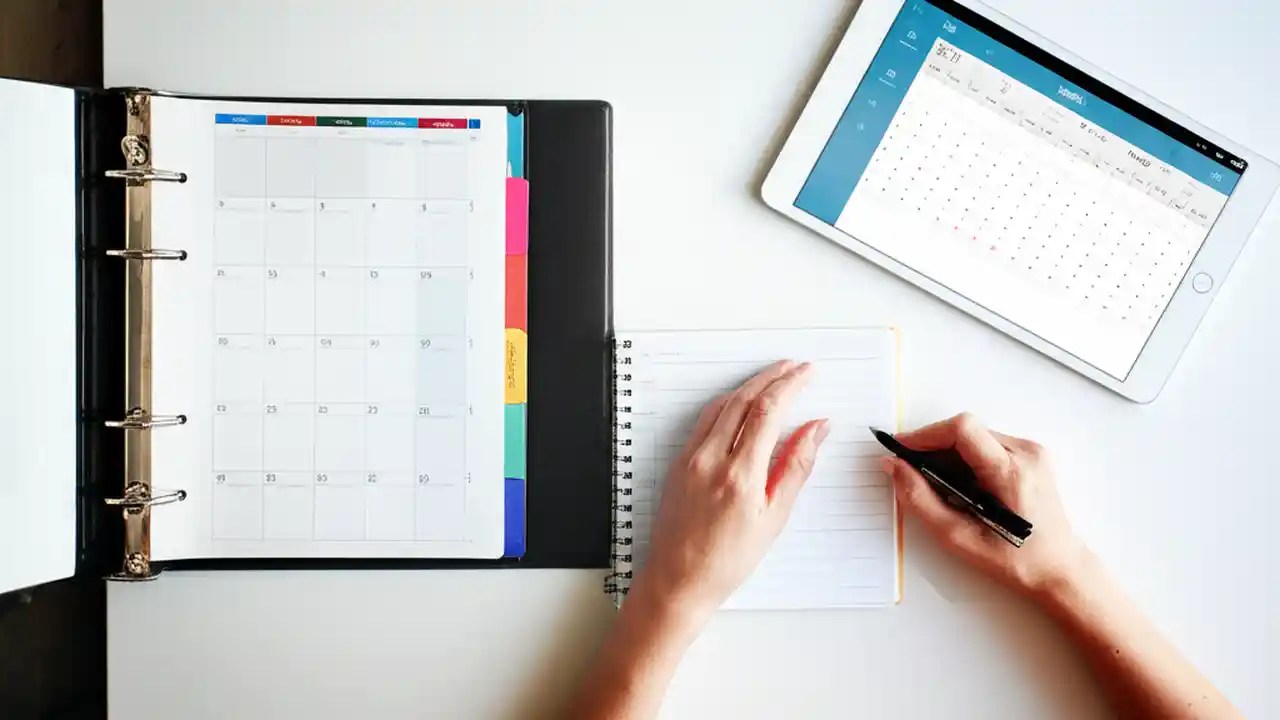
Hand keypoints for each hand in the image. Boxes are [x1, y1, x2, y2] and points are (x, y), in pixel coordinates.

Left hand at [632, 360, 829, 620]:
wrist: (678, 580)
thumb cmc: (728, 560)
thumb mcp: (774, 517)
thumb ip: (796, 466)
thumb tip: (816, 428)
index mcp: (740, 475)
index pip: (768, 411)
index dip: (790, 385)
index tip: (807, 373)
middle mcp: (711, 460)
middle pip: (744, 399)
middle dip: (772, 377)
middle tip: (795, 367)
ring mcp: (691, 458)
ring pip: (722, 405)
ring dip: (749, 385)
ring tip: (773, 377)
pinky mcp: (679, 462)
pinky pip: (704, 420)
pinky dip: (727, 402)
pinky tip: (741, 402)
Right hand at [882, 413, 1085, 597]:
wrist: (1061, 568)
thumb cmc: (1017, 560)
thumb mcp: (958, 537)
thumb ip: (920, 500)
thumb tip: (894, 468)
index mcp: (1011, 472)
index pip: (962, 429)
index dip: (926, 434)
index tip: (902, 449)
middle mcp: (1026, 454)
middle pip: (966, 430)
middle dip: (934, 447)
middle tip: (914, 472)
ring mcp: (1032, 452)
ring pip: (975, 435)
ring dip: (950, 453)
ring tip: (941, 485)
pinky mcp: (1032, 456)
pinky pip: (988, 443)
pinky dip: (967, 458)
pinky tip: (963, 484)